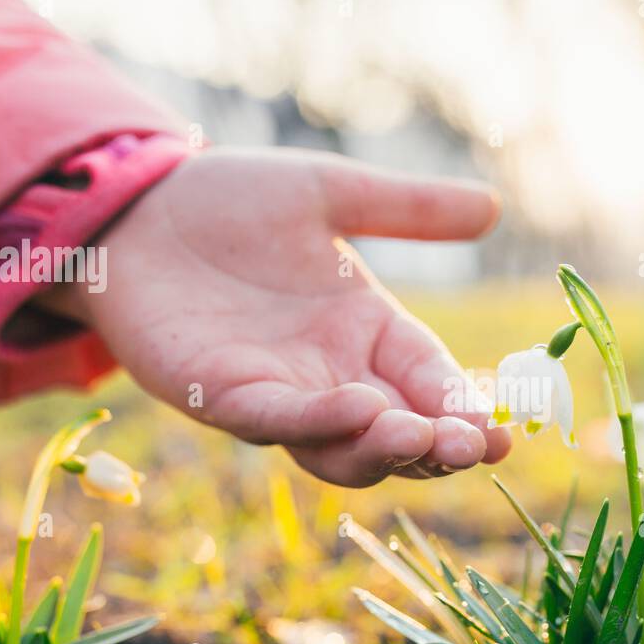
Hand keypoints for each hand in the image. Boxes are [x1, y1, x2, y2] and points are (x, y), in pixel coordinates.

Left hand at [42, 147, 510, 485]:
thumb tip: (492, 206)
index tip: (506, 434)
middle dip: (439, 446)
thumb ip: (407, 208)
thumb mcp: (332, 193)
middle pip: (399, 434)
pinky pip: (280, 421)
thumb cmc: (232, 199)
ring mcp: (279, 394)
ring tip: (425, 435)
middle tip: (475, 445)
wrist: (137, 202)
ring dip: (388, 450)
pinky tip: (362, 407)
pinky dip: (322, 422)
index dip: (468, 411)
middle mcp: (333, 375)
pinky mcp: (223, 395)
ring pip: (344, 449)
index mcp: (369, 333)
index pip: (433, 384)